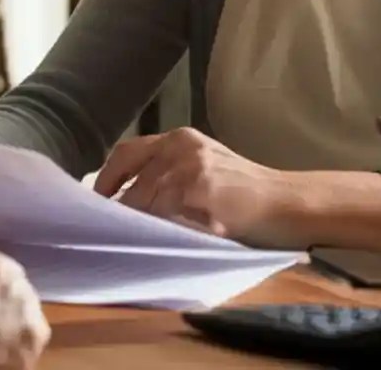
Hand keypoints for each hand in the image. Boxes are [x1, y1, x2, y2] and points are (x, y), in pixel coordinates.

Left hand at [92, 127, 286, 243]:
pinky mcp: (199, 189)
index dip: (107, 179)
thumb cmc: (244, 192)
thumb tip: (123, 199)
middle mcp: (180, 145)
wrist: (284, 201)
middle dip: (116, 204)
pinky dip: (155, 229)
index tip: (96, 202)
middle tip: (106, 226)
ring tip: (132, 239)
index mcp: (179, 138)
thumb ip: (168, 174)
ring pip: (142, 198)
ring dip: (135, 222)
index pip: (127, 153)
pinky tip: (157, 241)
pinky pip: (163, 213)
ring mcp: (189, 165)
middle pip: (130, 175)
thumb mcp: (203, 168)